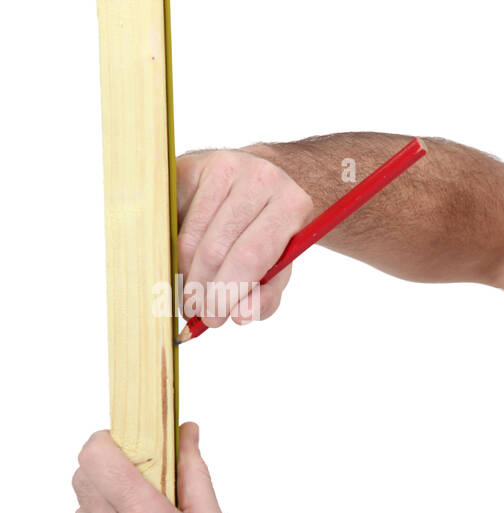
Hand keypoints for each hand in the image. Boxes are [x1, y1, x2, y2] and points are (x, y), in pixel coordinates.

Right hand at [176, 148, 313, 329]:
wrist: (259, 184)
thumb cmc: (269, 233)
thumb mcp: (279, 267)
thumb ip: (266, 296)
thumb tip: (241, 316)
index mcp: (292, 205)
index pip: (251, 256)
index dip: (227, 292)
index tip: (214, 319)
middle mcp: (261, 178)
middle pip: (217, 248)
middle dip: (203, 289)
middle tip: (196, 313)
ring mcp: (224, 165)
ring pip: (192, 236)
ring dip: (186, 274)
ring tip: (188, 295)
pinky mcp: (193, 164)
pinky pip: (175, 218)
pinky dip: (173, 249)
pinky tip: (180, 265)